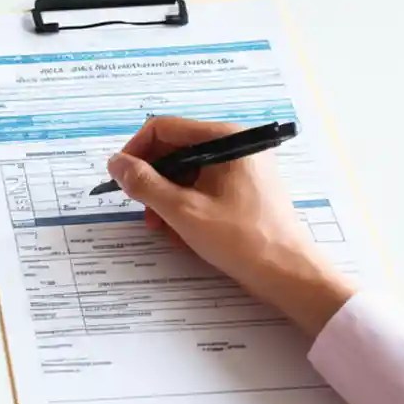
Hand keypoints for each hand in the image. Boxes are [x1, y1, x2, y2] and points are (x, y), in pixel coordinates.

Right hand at [107, 116, 354, 337]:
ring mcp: (242, 166)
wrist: (289, 274)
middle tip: (143, 211)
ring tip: (163, 228)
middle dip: (153, 181)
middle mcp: (235, 145)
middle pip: (175, 150)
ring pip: (186, 171)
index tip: (121, 179)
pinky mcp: (245, 187)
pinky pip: (203, 186)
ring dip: (166, 198)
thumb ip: (144, 184)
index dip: (135, 151)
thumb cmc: (240, 239)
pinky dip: (186, 205)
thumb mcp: (182, 211)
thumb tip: (115, 164)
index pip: (164, 128)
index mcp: (225, 139)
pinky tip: (183, 232)